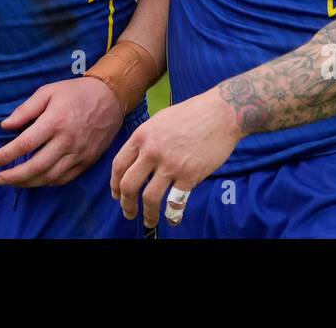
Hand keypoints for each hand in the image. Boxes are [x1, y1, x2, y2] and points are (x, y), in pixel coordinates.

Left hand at [0, 77, 124, 187]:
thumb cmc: (76, 92)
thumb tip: (5, 126)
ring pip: (49, 177)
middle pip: (36, 166)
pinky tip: (35, 180)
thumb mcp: (48, 92)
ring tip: (13, 182)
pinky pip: (64, 178)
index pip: (25, 144)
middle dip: (14, 176)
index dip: (6, 155)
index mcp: (55, 121)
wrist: (111, 98)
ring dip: (28, 183)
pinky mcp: (87, 161)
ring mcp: (79, 153)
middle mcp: (67, 141)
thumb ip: (25, 110)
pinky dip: (47, 183)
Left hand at [110, 89, 241, 228]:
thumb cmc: (193, 113)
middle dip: (126, 204)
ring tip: (149, 221)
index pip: (119, 165)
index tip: (117, 194)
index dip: (115, 184)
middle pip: (129, 185)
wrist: (221, 113)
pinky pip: (176, 202)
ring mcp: (171, 165)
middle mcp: (152, 151)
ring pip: (150, 198)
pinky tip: (173, 219)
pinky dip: (173, 215)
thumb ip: (147, 138)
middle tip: (128, 212)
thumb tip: (138, 157)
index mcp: (142, 136)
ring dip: (148, 215)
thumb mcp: (160, 119)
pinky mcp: (190, 176)